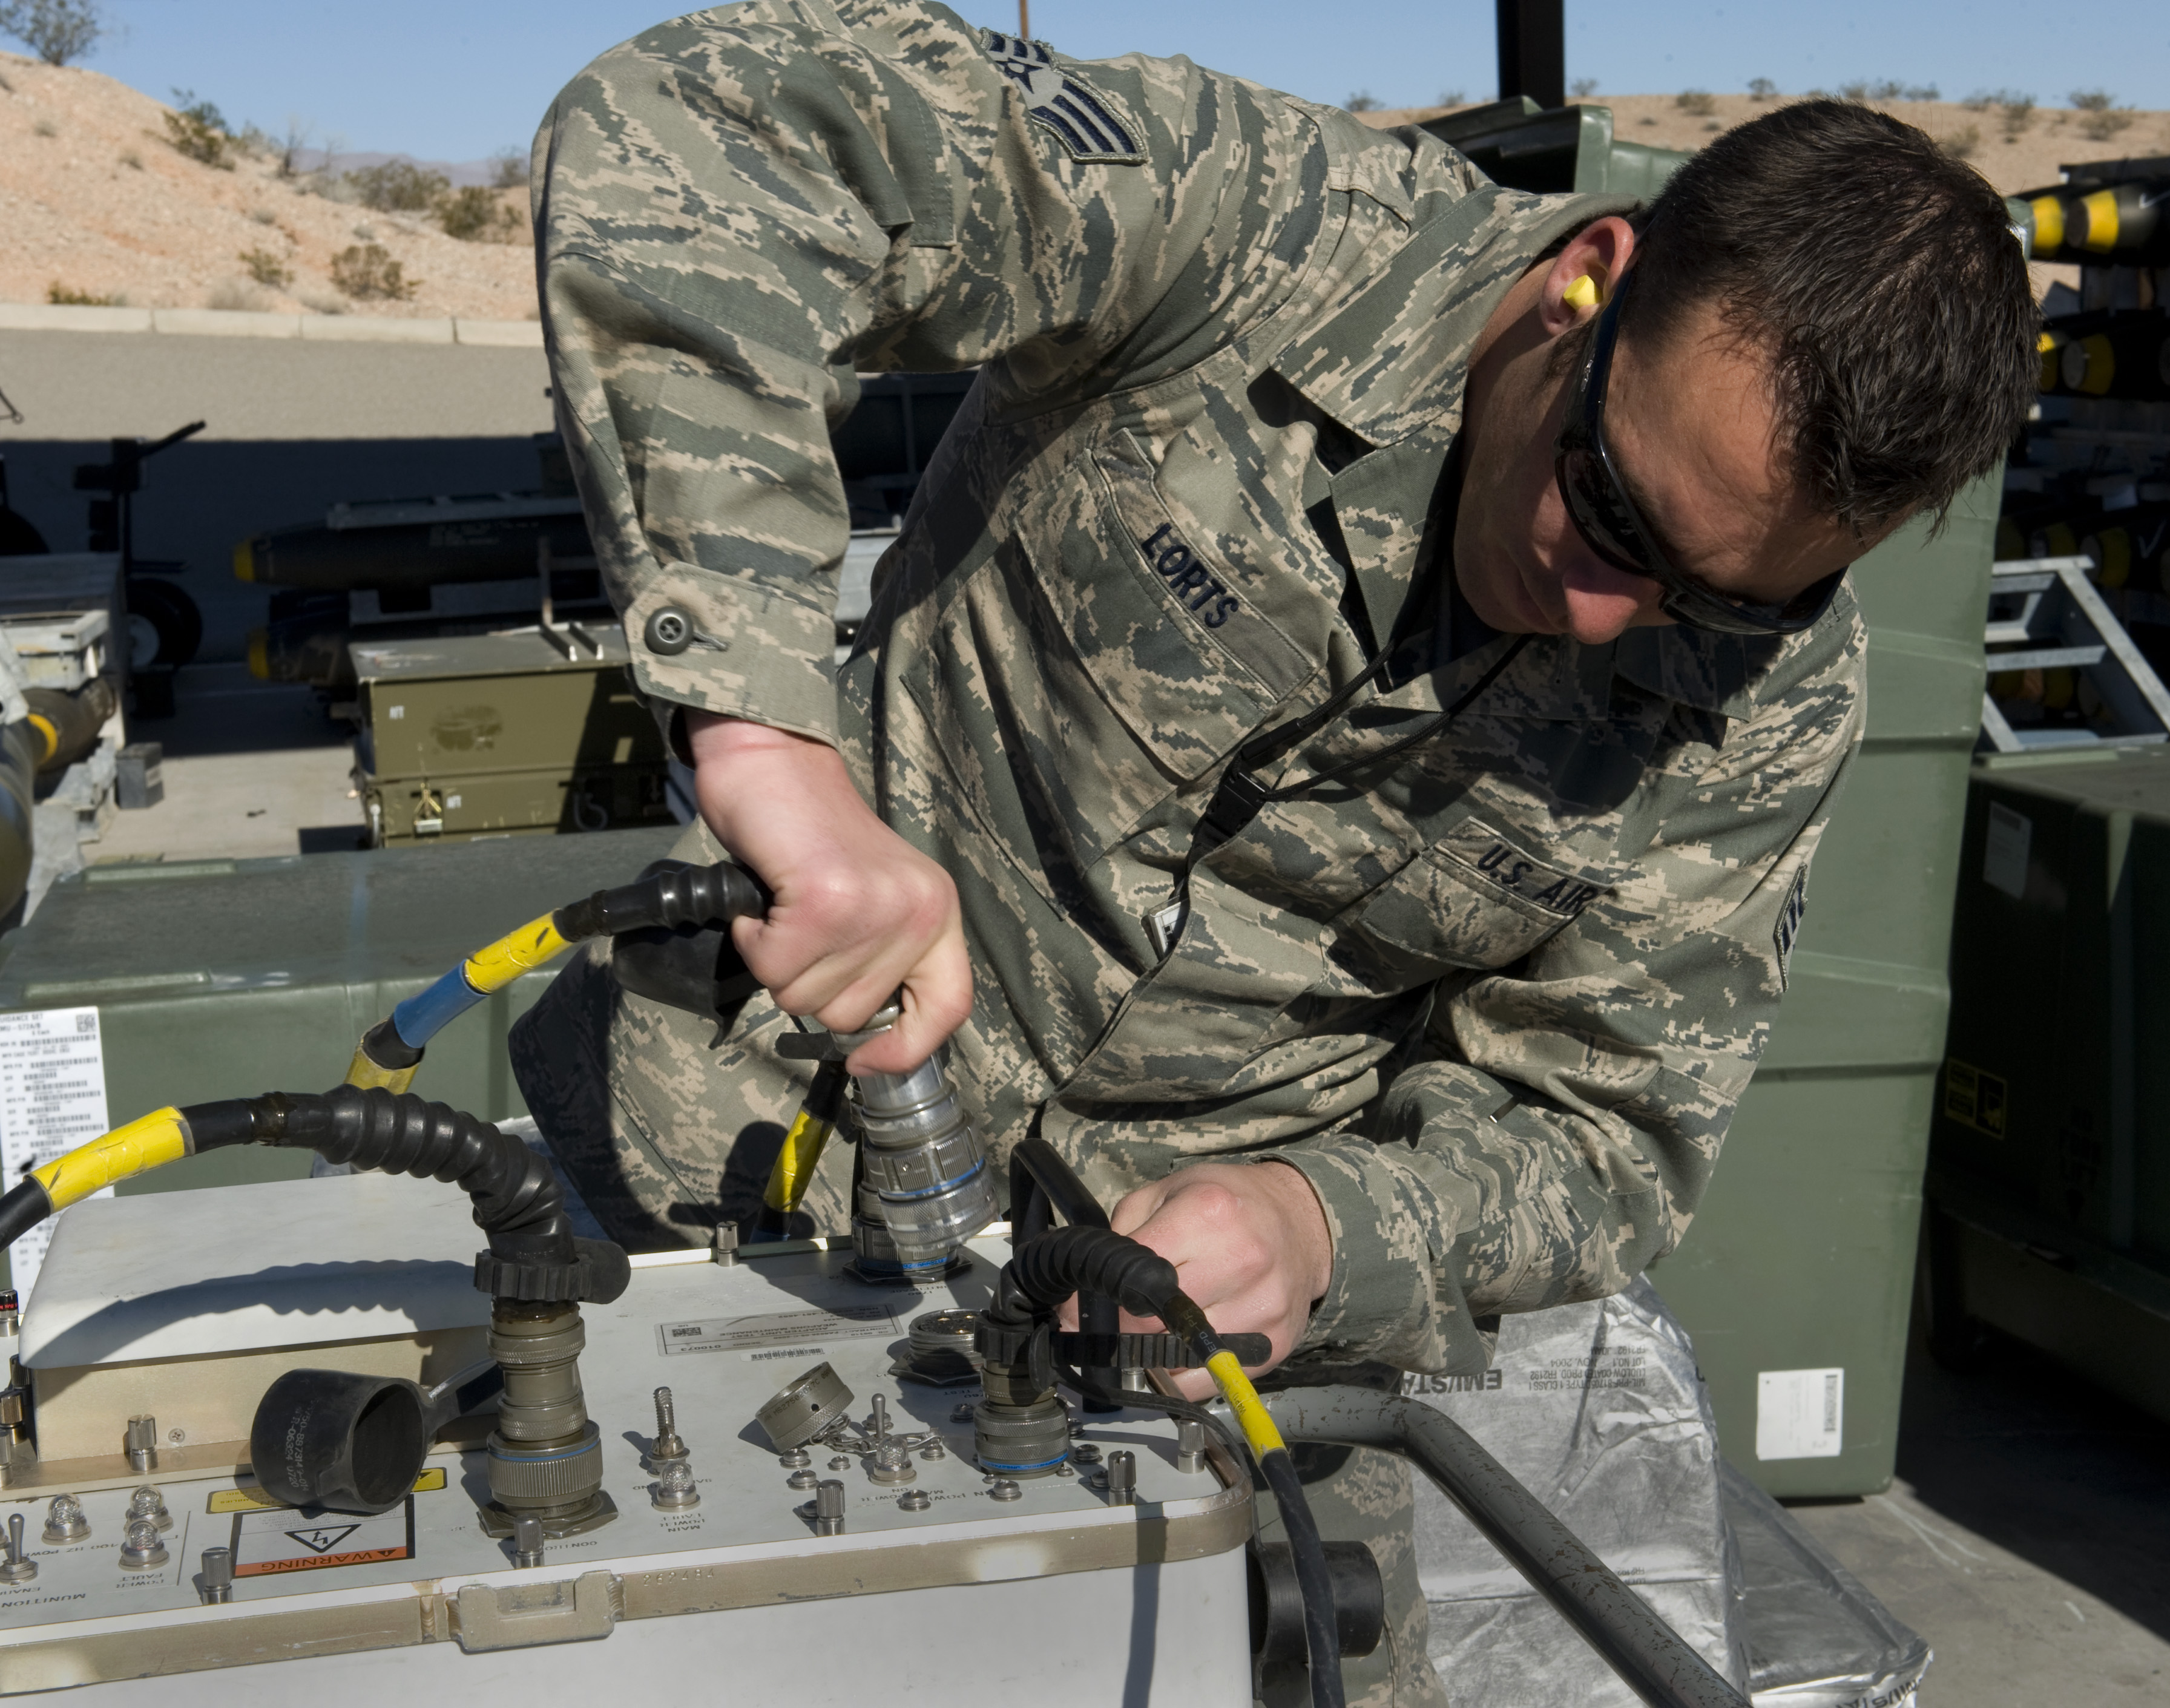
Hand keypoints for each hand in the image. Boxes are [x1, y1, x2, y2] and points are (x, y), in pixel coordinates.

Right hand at [685, 711, 971, 1074]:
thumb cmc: (811, 836)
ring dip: (776, 961)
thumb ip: (882, 960)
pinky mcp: (827, 900)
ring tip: (784, 908)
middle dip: (808, 985)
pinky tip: (764, 901)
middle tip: (799, 929)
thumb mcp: (873, 898)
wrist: (775, 763)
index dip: (907, 1050)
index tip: (864, 1062)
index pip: (950, 1007)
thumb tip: (865, 1043)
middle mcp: (920, 911)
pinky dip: (753, 940)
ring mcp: (876, 907)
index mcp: (939, 913)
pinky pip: (773, 966)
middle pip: (852, 1016)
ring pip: (805, 997)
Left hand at [1098, 1161, 1333, 1400]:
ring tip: (1146, 1335)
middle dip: (1120, 1328)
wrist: (1301, 1222)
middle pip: (1152, 1321)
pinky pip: (1208, 1381)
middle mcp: (1240, 1260)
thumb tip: (1080, 1299)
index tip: (1078, 1311)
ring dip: (1149, 1355)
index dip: (1095, 1298)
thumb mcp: (1165, 1195)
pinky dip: (1180, 1376)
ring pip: (1178, 1357)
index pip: (1133, 1276)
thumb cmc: (1227, 1205)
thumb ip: (1120, 1235)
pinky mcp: (1274, 1343)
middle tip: (1108, 1325)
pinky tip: (1174, 1354)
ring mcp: (1261, 1306)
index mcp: (1206, 1214)